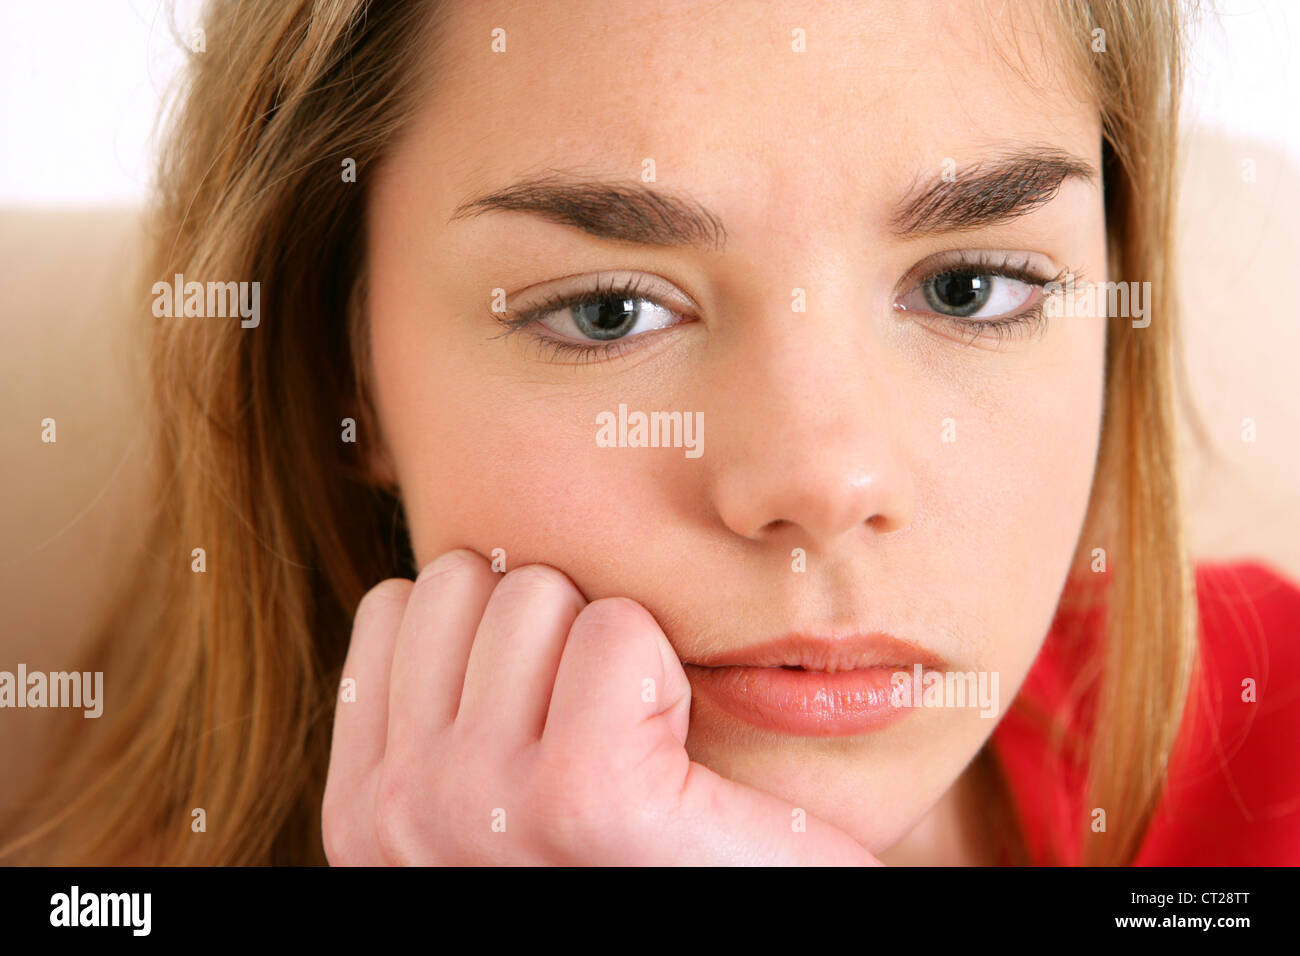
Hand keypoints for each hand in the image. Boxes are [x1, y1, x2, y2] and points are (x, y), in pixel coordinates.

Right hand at [322, 548, 879, 864]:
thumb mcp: (484, 779)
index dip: (493, 638)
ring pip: (535, 591)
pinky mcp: (580, 794)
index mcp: (366, 809)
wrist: (735, 915)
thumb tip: (449, 563)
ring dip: (605, 652)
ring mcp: (475, 807)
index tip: (541, 728)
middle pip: (459, 580)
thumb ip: (443, 691)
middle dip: (543, 631)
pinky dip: (665, 674)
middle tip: (594, 739)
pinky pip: (616, 630)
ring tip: (633, 753)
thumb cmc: (635, 843)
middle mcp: (397, 813)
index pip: (398, 604)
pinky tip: (674, 764)